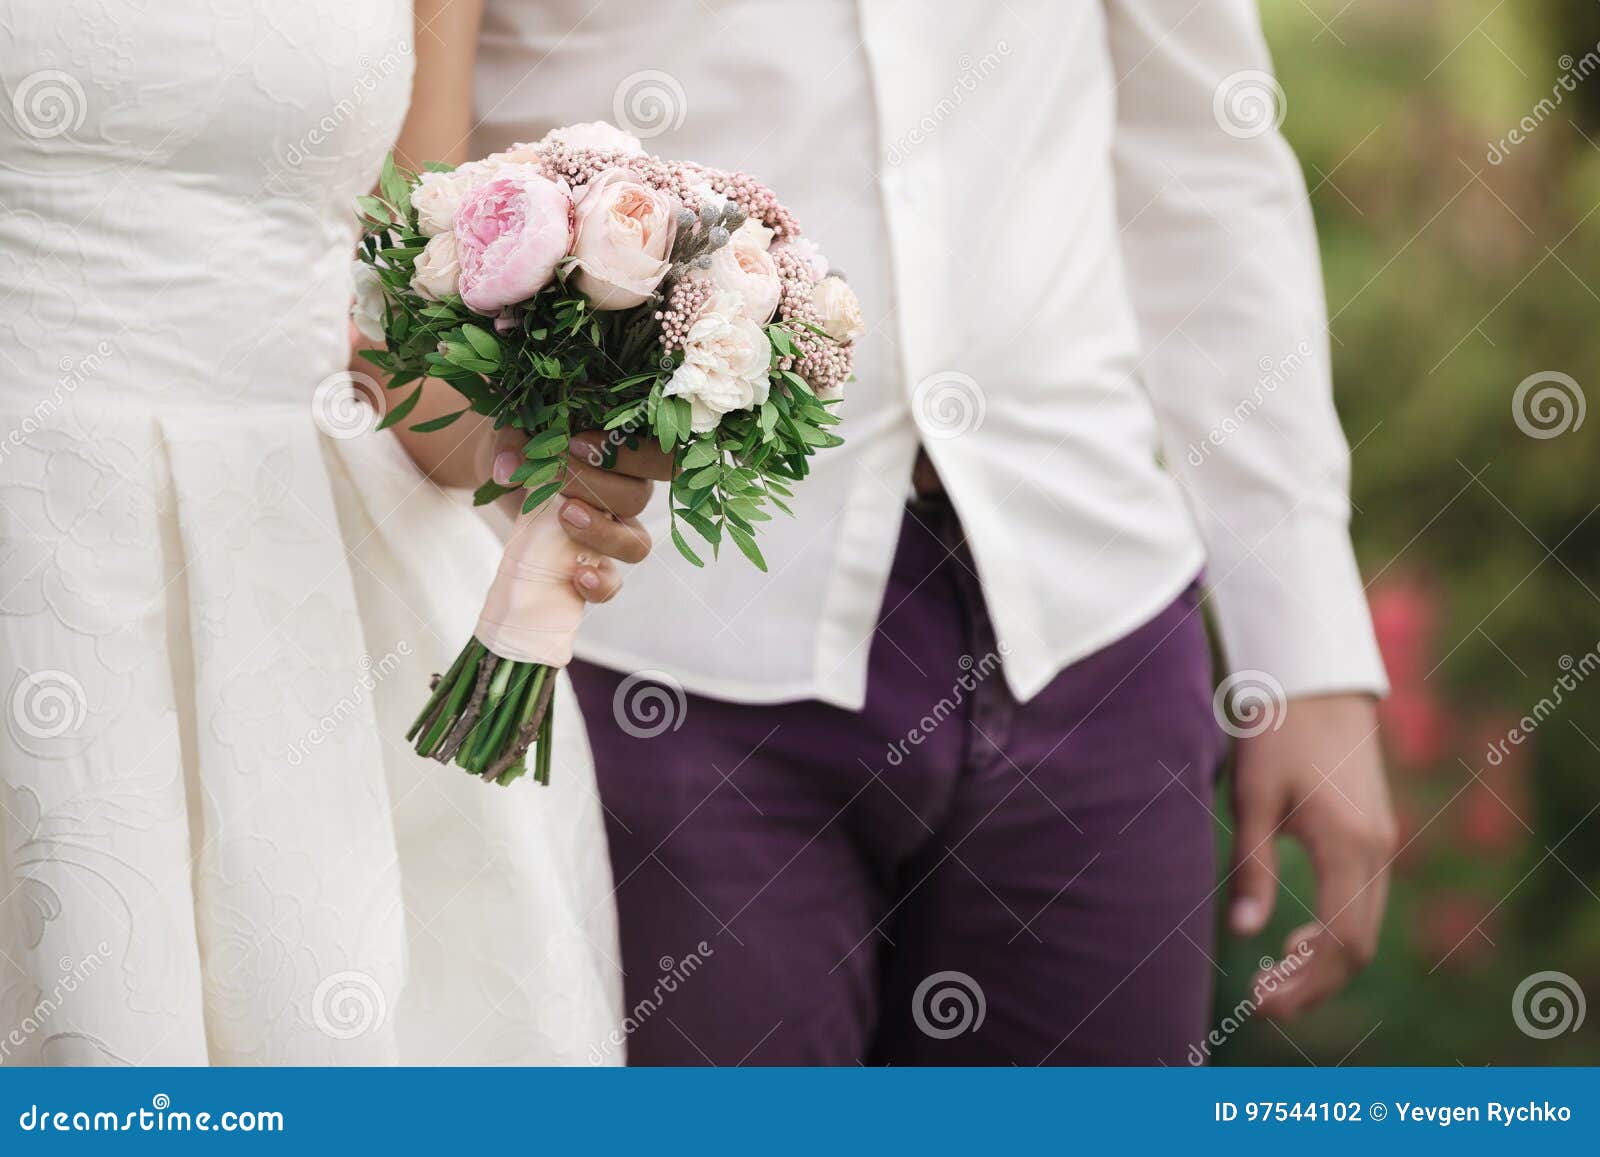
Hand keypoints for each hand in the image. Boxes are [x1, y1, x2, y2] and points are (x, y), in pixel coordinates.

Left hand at [490, 429, 673, 603]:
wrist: (507, 477)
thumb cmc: (523, 445)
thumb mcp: (515, 433)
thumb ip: (512, 442)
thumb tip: (507, 470)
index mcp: (625, 454)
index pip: (657, 455)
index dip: (631, 455)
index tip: (575, 445)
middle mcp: (628, 493)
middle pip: (639, 497)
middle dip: (598, 489)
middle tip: (557, 478)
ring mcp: (613, 531)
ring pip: (637, 543)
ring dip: (604, 534)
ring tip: (566, 519)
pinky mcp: (592, 562)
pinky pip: (612, 582)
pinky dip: (600, 584)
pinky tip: (576, 576)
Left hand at [1227, 693, 1396, 1018]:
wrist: (1316, 677)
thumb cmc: (1275, 731)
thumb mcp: (1252, 798)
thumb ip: (1252, 868)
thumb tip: (1246, 933)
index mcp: (1348, 846)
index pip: (1339, 944)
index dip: (1303, 985)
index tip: (1259, 1003)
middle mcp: (1377, 850)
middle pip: (1358, 946)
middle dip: (1312, 984)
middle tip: (1261, 1002)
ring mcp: (1383, 842)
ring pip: (1366, 927)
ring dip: (1325, 962)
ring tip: (1273, 976)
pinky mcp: (1376, 832)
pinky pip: (1365, 902)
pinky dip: (1336, 932)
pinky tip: (1297, 939)